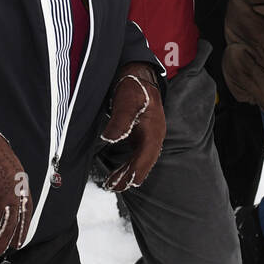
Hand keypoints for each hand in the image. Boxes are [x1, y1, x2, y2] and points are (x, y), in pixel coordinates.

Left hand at [101, 63, 165, 190]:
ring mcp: (148, 136)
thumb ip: (120, 120)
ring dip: (127, 173)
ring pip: (139, 160)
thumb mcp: (127, 101)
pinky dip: (127, 165)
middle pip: (143, 161)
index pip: (147, 154)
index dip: (138, 169)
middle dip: (130, 175)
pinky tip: (117, 172)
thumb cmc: (134, 87)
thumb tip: (110, 139)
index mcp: (154, 129)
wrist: (137, 75)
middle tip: (114, 188)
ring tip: (112, 185)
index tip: (130, 182)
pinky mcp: (140, 135)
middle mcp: (153, 135)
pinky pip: (135, 155)